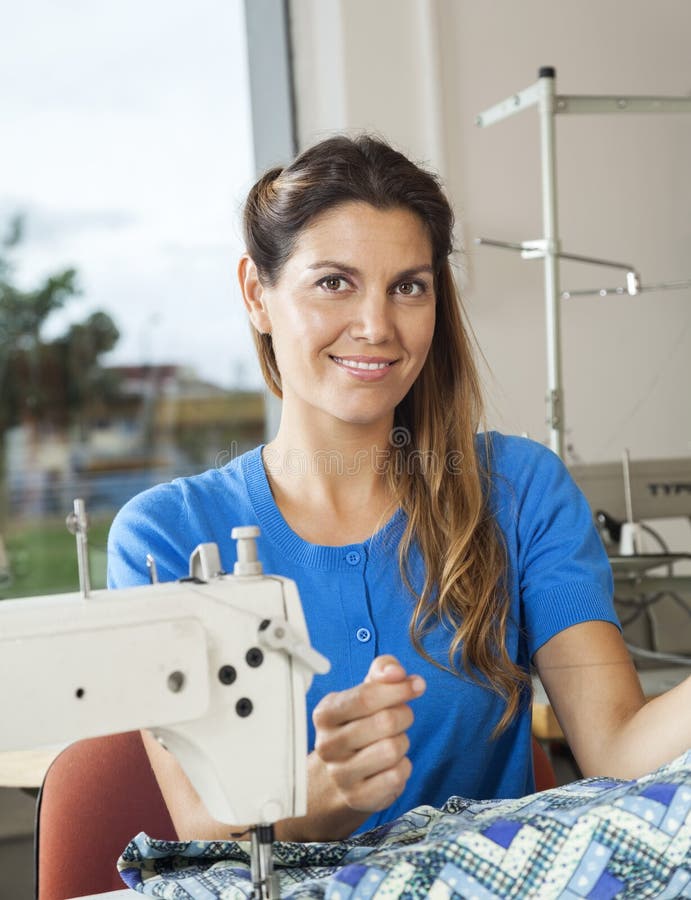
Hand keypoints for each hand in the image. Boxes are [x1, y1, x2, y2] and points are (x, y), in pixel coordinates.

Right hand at [312, 654, 425, 813]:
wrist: (340, 774)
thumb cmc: (358, 724)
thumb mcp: (365, 692)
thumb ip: (382, 671)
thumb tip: (397, 672)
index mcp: (325, 714)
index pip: (366, 697)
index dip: (398, 689)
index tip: (416, 685)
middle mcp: (327, 745)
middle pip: (385, 722)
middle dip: (404, 715)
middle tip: (402, 717)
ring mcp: (340, 774)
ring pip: (393, 749)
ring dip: (403, 741)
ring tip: (392, 741)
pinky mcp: (358, 797)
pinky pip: (397, 776)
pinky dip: (403, 767)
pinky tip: (391, 764)